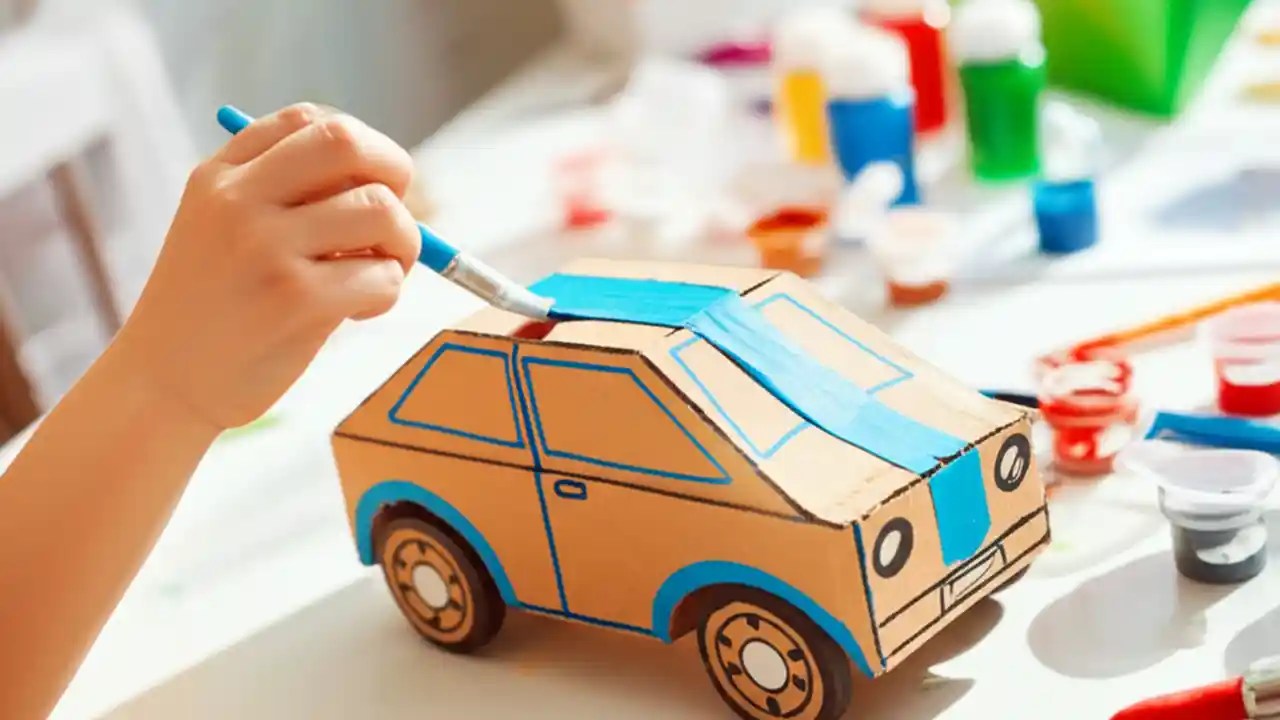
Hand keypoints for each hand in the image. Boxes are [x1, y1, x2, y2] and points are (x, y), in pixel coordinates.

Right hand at [116, 103, 420, 429]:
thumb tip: (383, 175)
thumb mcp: (218, 227)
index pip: (308, 119)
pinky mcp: (297, 301)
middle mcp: (239, 200)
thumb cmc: (212, 307)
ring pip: (382, 210)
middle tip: (391, 219)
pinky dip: (388, 292)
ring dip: (402, 244)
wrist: (162, 384)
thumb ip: (282, 191)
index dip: (357, 146)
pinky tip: (356, 312)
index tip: (362, 184)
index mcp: (220, 176)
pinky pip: (383, 276)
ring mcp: (267, 248)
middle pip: (348, 142)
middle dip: (394, 172)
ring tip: (377, 272)